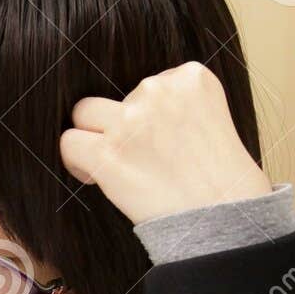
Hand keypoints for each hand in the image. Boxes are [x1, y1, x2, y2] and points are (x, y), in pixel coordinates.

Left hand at [59, 60, 271, 226]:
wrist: (225, 216)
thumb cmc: (223, 181)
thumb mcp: (211, 121)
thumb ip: (176, 107)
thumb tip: (133, 114)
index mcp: (191, 77)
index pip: (150, 85)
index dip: (149, 118)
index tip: (162, 145)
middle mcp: (159, 90)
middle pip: (116, 98)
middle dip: (121, 125)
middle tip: (140, 160)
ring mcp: (131, 120)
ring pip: (85, 114)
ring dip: (96, 139)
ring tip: (118, 167)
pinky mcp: (107, 152)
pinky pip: (69, 143)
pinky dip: (76, 161)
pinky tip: (95, 176)